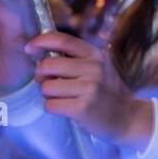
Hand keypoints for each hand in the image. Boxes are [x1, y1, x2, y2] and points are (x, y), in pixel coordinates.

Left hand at [26, 30, 151, 148]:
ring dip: (48, 94)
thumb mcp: (99, 68)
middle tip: (48, 82)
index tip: (29, 48)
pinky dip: (53, 108)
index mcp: (95, 55)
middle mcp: (93, 69)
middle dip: (41, 76)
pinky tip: (67, 108)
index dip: (41, 41)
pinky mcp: (83, 108)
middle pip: (47, 65)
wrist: (127, 118)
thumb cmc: (106, 92)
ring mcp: (89, 88)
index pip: (63, 40)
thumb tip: (41, 52)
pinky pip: (50, 105)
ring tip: (63, 98)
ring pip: (46, 87)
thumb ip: (76, 58)